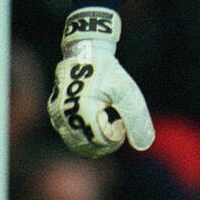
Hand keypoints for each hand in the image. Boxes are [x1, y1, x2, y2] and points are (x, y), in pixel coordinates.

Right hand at [48, 8, 154, 157]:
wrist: (86, 51)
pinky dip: (84, 135)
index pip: (101, 142)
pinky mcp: (55, 113)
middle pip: (87, 148)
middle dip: (105, 144)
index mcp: (82, 110)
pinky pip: (69, 135)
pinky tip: (95, 120)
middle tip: (116, 125)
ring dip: (94, 141)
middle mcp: (65, 115)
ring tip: (105, 120)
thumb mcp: (128, 93)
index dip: (116, 138)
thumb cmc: (108, 71)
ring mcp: (57, 115)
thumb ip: (136, 119)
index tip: (121, 122)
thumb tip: (144, 146)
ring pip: (76, 145)